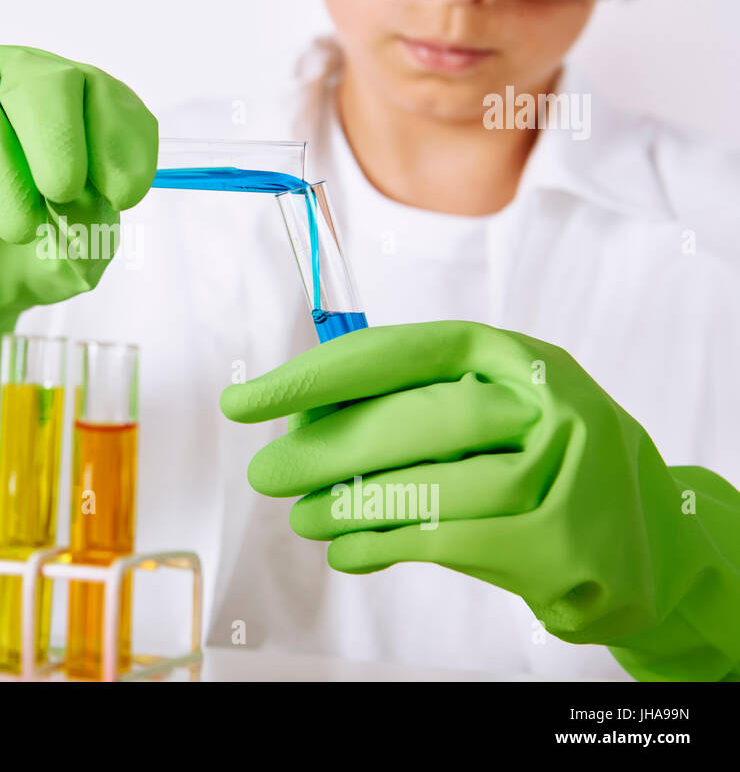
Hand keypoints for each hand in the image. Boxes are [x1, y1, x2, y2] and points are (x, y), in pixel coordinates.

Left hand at [221, 320, 739, 680]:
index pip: (400, 351)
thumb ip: (408, 404)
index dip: (317, 376)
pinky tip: (347, 549)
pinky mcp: (563, 545)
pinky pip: (451, 542)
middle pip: (419, 420)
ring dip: (351, 504)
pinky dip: (386, 546)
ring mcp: (564, 474)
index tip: (247, 401)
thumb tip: (300, 419)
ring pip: (434, 486)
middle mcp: (546, 405)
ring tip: (303, 517)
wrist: (653, 534)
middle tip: (268, 472)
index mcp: (513, 356)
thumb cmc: (542, 458)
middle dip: (328, 448)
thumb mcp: (489, 407)